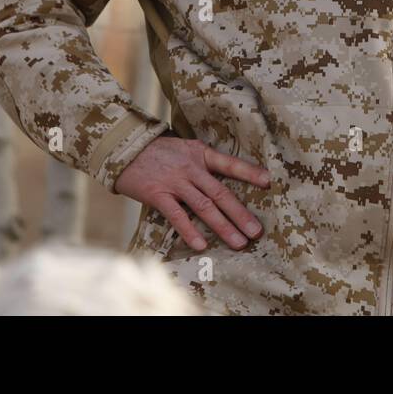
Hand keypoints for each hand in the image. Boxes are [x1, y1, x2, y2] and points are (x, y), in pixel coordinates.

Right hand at [115, 136, 271, 251]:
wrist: (123, 148)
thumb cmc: (158, 152)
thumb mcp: (184, 149)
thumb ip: (202, 163)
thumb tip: (224, 183)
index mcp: (200, 153)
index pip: (229, 163)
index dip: (249, 172)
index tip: (269, 181)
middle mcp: (190, 167)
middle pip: (220, 192)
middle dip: (240, 213)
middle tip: (256, 231)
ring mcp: (174, 181)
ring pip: (204, 206)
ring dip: (223, 226)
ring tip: (238, 242)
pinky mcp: (157, 194)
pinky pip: (176, 215)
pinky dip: (189, 230)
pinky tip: (201, 245)